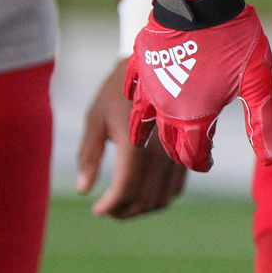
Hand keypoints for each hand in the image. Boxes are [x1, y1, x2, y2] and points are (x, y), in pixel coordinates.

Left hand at [79, 59, 188, 215]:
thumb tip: (83, 190)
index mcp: (135, 146)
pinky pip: (177, 186)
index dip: (109, 207)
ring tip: (124, 203)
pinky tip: (145, 190)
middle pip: (145, 200)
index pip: (124, 192)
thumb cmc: (121, 87)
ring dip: (143, 208)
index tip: (96, 209)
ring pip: (164, 197)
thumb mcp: (96, 116)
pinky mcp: (188, 149)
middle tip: (107, 209)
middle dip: (123, 212)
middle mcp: (161, 153)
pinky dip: (160, 196)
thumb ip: (89, 155)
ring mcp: (177, 153)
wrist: (160, 61)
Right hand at [124, 5, 271, 172]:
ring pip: (143, 118)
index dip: (201, 162)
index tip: (207, 163)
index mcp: (194, 116)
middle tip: (186, 154)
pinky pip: (132, 87)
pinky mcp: (141, 62)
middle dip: (178, 151)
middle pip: (168, 141)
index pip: (193, 154)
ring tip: (146, 141)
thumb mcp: (257, 81)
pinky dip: (134, 98)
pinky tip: (135, 99)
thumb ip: (262, 121)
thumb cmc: (234, 39)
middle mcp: (166, 106)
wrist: (202, 1)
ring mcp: (150, 84)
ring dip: (147, 133)